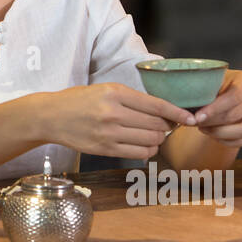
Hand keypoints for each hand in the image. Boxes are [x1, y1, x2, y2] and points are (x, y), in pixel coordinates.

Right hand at [47, 83, 196, 159]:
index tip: (189, 118)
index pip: (156, 105)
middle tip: (166, 125)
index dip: (176, 113)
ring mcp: (108, 133)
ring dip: (158, 139)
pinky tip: (144, 144)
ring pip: (150, 140)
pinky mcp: (104, 149)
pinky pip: (138, 153)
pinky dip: (147, 150)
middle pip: (156, 124)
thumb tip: (162, 110)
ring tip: (153, 134)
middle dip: (167, 126)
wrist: (51, 116)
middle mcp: (113, 113)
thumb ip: (131, 99)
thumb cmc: (79, 100)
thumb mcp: (104, 89)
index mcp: (115, 93)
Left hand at [191, 70, 241, 147]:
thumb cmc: (216, 84)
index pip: (234, 97)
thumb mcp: (211, 80)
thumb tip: (187, 102)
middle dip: (212, 121)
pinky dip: (224, 140)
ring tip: (202, 128)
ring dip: (218, 133)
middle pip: (235, 115)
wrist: (227, 91)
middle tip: (194, 122)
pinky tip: (211, 134)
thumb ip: (203, 88)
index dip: (214, 109)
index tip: (197, 117)